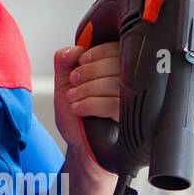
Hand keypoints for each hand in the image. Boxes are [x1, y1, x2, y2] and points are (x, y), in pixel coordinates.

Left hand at [52, 40, 120, 158]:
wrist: (80, 146)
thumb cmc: (75, 116)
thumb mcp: (63, 83)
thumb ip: (64, 61)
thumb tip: (75, 48)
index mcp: (114, 69)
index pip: (117, 48)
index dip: (96, 53)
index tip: (80, 62)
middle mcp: (127, 83)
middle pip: (118, 63)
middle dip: (89, 72)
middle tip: (74, 82)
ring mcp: (130, 101)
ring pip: (115, 83)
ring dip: (87, 89)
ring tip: (73, 98)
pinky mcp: (129, 119)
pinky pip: (113, 104)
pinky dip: (90, 104)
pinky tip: (79, 109)